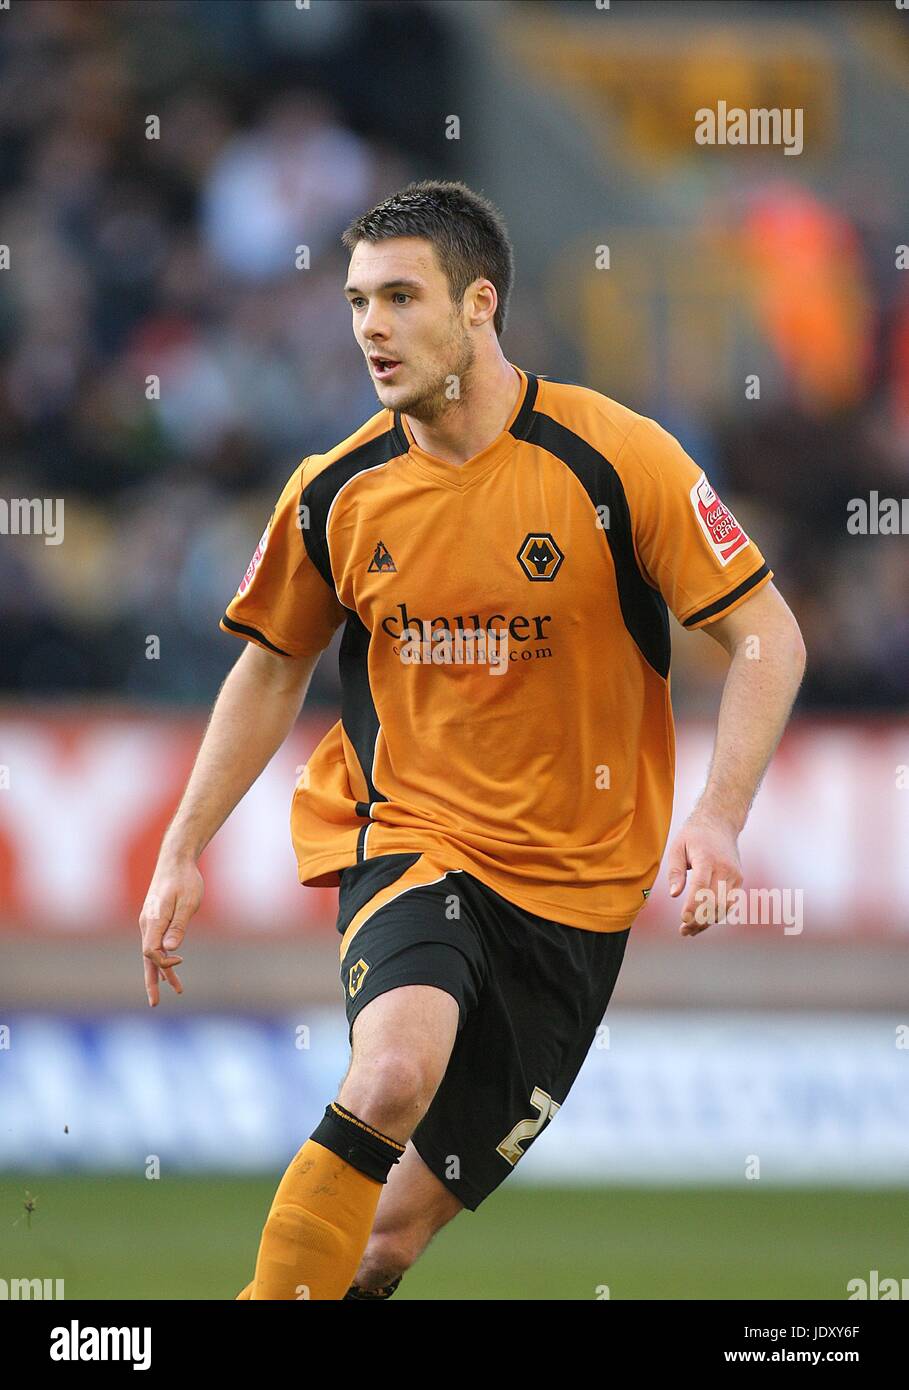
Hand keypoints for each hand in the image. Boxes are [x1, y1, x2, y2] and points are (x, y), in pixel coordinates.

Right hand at [139, 856, 203, 1004]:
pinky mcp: (155, 920)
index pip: (151, 952)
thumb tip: (170, 950)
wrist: (176, 860)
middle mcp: (147, 923)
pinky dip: (162, 959)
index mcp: (153, 920)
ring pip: (152, 953)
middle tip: (155, 1004)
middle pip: (147, 959)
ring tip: (170, 992)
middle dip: (151, 982)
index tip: (180, 961)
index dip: (164, 963)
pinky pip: (156, 944)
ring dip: (160, 973)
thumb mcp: (188, 902)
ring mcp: (149, 922)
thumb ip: (179, 926)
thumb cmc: (185, 879)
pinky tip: (169, 970)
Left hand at [666, 813, 742, 936]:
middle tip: (683, 931)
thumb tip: (673, 894)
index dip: (693, 906)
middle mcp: (725, 868)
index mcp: (707, 859)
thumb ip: (674, 871)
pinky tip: (702, 922)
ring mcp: (735, 875)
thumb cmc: (694, 836)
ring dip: (708, 922)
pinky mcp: (739, 880)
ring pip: (724, 907)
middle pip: (714, 901)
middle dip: (699, 920)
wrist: (720, 823)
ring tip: (690, 930)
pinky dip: (717, 915)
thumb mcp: (677, 847)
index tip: (683, 920)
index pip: (701, 887)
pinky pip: (729, 903)